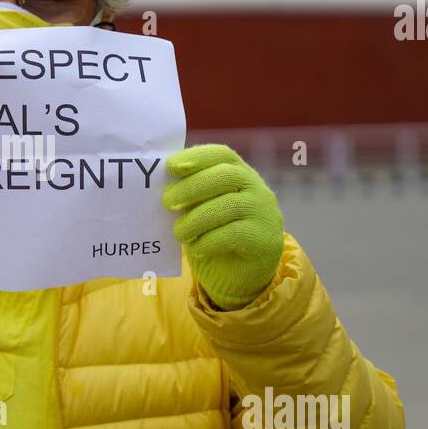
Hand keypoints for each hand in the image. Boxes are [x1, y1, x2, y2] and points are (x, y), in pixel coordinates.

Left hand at [162, 144, 283, 310]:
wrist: (239, 274)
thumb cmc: (214, 234)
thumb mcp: (199, 209)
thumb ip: (188, 195)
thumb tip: (162, 187)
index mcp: (239, 173)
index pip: (222, 154)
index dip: (196, 157)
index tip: (171, 166)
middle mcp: (256, 188)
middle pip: (226, 176)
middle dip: (192, 187)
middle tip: (167, 201)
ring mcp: (264, 213)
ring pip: (229, 206)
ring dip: (196, 219)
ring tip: (179, 232)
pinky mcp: (265, 240)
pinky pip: (234, 235)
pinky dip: (208, 241)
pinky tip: (196, 249)